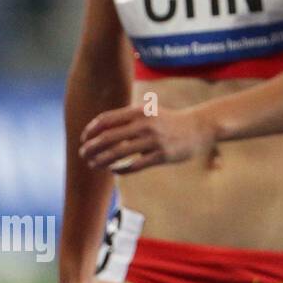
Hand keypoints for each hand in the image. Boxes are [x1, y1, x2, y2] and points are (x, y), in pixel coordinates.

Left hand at [78, 104, 217, 172]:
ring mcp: (154, 140)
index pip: (106, 120)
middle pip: (108, 138)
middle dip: (91, 148)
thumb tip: (99, 129)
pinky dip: (121, 169)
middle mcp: (145, 124)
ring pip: (119, 153)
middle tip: (83, 155)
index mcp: (139, 111)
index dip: (90, 131)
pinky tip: (114, 171)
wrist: (199, 127)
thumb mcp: (149, 112)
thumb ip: (127, 118)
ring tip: (93, 165)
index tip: (84, 139)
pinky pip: (135, 165)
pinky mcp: (162, 155)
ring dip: (101, 161)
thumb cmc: (169, 121)